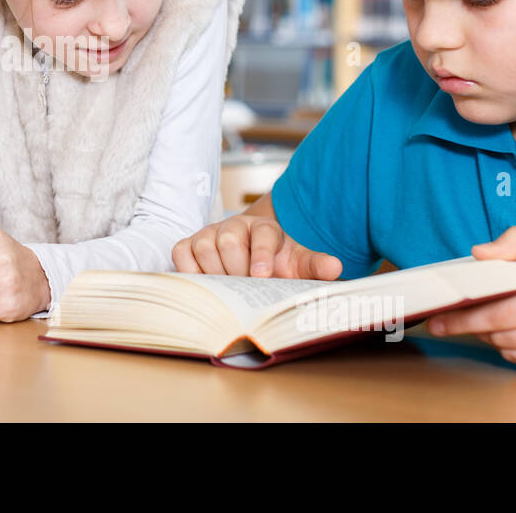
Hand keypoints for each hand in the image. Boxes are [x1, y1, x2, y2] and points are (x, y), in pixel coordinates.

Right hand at [172, 214, 341, 278]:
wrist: (253, 262)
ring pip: (203, 246)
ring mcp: (208, 234)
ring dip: (214, 272)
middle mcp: (234, 226)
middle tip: (244, 288)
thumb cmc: (275, 264)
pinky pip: (181, 254)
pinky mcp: (188, 246)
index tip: (263, 275)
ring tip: (227, 289)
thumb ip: (314, 265)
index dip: (262, 253)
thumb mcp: (298, 264)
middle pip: (228, 238)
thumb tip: (334, 267)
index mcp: (264, 227)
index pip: (263, 233)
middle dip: (236, 267)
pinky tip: (204, 286)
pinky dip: (189, 271)